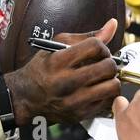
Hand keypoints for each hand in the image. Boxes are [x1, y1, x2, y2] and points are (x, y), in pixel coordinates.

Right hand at [3, 18, 118, 124]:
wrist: (26, 97)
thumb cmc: (42, 69)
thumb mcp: (57, 46)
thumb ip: (87, 36)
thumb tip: (112, 24)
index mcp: (58, 61)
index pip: (95, 46)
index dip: (101, 46)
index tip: (98, 50)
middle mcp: (65, 82)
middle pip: (107, 67)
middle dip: (109, 61)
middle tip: (103, 63)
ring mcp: (73, 101)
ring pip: (112, 86)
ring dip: (111, 79)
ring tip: (103, 77)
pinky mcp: (79, 114)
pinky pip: (107, 102)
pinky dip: (106, 94)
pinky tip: (97, 89)